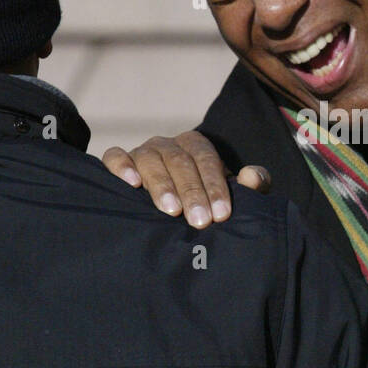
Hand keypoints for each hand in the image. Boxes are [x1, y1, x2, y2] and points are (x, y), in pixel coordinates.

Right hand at [102, 130, 270, 227]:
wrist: (173, 204)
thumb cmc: (204, 198)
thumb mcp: (230, 193)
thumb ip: (250, 186)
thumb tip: (252, 177)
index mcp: (196, 146)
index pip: (207, 160)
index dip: (215, 187)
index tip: (221, 214)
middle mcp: (168, 145)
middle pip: (180, 162)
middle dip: (192, 192)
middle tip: (200, 221)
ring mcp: (143, 151)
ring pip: (150, 160)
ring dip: (161, 185)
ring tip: (171, 210)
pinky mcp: (120, 161)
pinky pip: (115, 156)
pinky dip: (121, 166)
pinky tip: (131, 184)